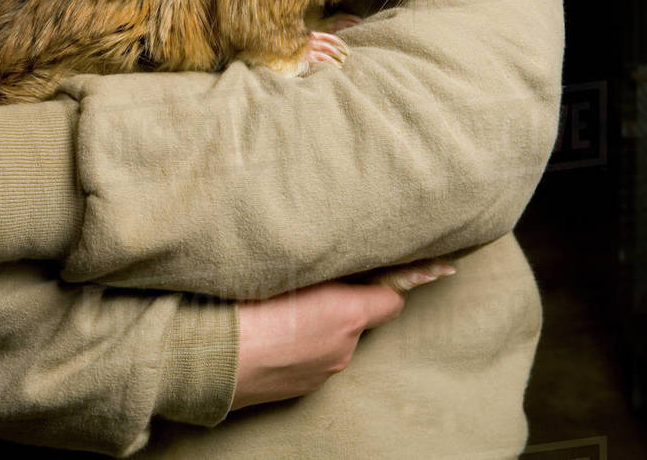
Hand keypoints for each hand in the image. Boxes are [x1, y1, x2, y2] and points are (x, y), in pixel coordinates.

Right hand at [231, 260, 454, 409]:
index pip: (394, 296)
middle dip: (345, 301)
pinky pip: (312, 360)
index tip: (435, 269)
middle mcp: (344, 348)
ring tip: (282, 311)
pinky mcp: (301, 391)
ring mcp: (322, 373)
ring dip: (320, 325)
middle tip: (314, 283)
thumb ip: (325, 264)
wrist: (211, 360)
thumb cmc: (245, 307)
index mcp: (347, 314)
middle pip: (360, 317)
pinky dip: (302, 347)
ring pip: (334, 340)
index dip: (407, 279)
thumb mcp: (289, 270)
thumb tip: (340, 254)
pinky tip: (273, 335)